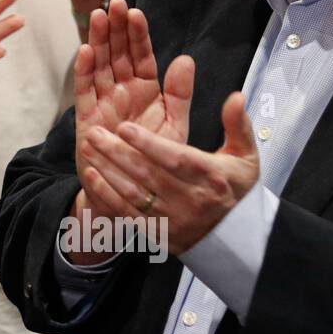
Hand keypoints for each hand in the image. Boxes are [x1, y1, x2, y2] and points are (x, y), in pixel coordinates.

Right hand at [68, 0, 191, 262]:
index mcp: (146, 91)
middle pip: (118, 54)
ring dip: (98, 41)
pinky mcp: (88, 119)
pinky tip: (86, 50)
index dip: (138, 34)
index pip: (141, 56)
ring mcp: (104, 103)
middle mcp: (122, 92)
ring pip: (100, 65)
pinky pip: (85, 91)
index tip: (135, 11)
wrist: (134, 196)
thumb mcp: (176, 125)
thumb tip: (185, 59)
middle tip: (114, 3)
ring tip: (98, 17)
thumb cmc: (157, 161)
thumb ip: (180, 94)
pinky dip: (84, 70)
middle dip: (115, 28)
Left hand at [81, 91, 260, 254]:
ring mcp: (173, 219)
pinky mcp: (158, 232)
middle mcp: (190, 199)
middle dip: (117, 153)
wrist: (235, 237)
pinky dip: (108, 195)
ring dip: (107, 170)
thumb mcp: (246, 156)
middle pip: (148, 174)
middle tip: (94, 133)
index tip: (124, 128)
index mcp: (210, 177)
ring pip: (133, 193)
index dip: (148, 144)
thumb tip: (235, 96)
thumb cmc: (235, 189)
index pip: (175, 159)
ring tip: (87, 149)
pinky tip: (91, 177)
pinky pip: (128, 214)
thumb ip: (237, 125)